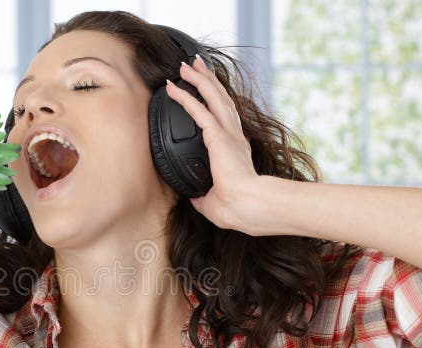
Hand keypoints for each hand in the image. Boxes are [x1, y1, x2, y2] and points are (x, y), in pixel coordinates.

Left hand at [165, 55, 264, 232]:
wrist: (248, 206)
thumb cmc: (238, 208)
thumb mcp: (214, 201)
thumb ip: (203, 196)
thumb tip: (194, 198)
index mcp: (236, 150)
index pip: (225, 119)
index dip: (216, 102)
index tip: (208, 91)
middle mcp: (235, 137)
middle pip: (221, 99)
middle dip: (208, 80)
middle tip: (197, 65)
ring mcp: (229, 134)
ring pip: (213, 97)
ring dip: (199, 79)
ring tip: (187, 65)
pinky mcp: (218, 136)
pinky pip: (198, 110)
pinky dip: (185, 96)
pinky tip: (173, 87)